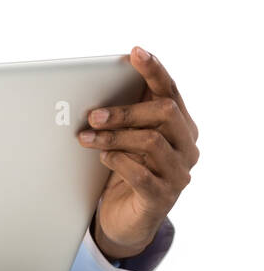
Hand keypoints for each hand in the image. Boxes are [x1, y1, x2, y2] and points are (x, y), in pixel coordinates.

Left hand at [78, 46, 199, 260]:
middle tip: (92, 115)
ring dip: (113, 136)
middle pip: (164, 112)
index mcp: (180, 125)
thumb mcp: (124, 137)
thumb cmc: (124, 167)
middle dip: (125, 110)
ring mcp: (178, 173)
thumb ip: (122, 114)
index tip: (135, 53)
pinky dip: (118, 162)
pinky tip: (103, 158)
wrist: (124, 217)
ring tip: (85, 138)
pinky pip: (142, 174)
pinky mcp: (163, 198)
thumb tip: (94, 85)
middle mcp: (186, 146)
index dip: (153, 71)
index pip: (170, 91)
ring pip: (151, 141)